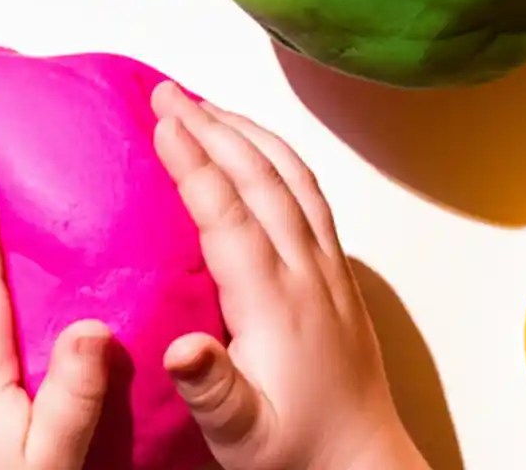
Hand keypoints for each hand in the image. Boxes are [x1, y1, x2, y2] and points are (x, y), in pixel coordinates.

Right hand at [150, 83, 429, 469]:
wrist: (362, 465)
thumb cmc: (294, 452)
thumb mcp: (244, 438)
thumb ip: (213, 391)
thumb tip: (180, 347)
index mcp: (275, 304)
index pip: (230, 215)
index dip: (196, 163)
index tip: (163, 120)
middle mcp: (307, 273)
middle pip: (261, 180)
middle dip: (214, 128)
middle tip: (167, 92)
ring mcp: (328, 268)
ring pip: (292, 179)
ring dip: (248, 133)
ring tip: (206, 104)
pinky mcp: (337, 274)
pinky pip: (310, 195)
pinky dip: (278, 157)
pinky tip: (257, 149)